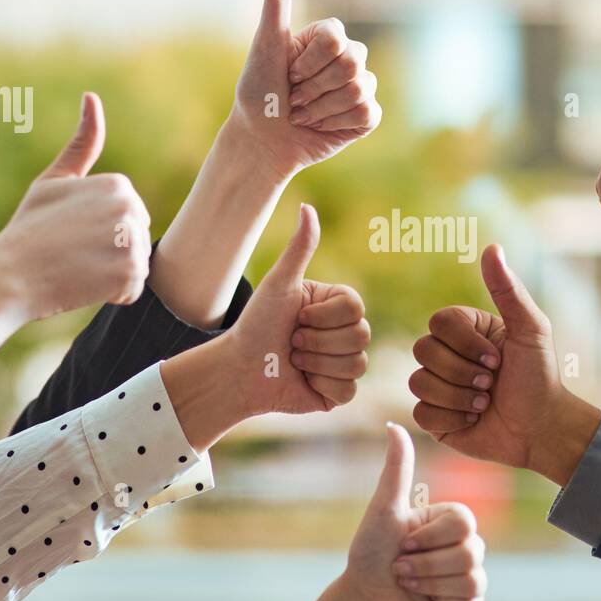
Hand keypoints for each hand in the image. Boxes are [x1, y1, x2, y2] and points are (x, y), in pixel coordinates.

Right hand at [0, 93, 151, 319]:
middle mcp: (130, 208)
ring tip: (79, 268)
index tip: (72, 231)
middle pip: (137, 239)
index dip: (101, 230)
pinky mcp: (128, 273)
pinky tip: (85, 285)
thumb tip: (92, 96)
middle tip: (74, 252)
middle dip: (111, 251)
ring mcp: (130, 241)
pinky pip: (134, 289)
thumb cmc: (29, 228)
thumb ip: (82, 144)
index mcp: (118, 185)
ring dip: (112, 274)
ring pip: (136, 264)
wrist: (8, 276)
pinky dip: (112, 294)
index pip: (129, 217)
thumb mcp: (55, 181)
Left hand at [223, 203, 370, 415]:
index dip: (323, 316)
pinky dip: (320, 385)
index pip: (356, 308)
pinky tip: (302, 380)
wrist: (240, 369)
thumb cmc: (257, 324)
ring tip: (293, 360)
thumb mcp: (279, 283)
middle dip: (316, 340)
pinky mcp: (339, 393)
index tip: (297, 316)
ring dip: (315, 363)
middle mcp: (346, 333)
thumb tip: (307, 206)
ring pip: (356, 364)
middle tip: (291, 340)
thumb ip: (299, 248)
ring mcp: (345, 364)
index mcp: (338, 306)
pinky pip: (348, 390)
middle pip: (360, 336)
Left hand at [224, 0, 379, 179]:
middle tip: (294, 98)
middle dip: (314, 87)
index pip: (337, 39)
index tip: (288, 73)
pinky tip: (320, 126)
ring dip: (321, 110)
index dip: (309, 62)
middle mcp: (349, 57)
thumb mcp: (265, 42)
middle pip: (352, 64)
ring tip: (303, 114)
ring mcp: (361, 86)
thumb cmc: (258, 91)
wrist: (262, 139)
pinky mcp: (366, 116)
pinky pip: (366, 113)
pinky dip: (336, 124)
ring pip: (358, 91)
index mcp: (328, 36)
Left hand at [341, 423, 485, 600]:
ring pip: (470, 581)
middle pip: (470, 553)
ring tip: (409, 583)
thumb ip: (397, 469)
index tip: (405, 542)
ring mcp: (471, 579)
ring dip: (428, 584)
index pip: (465, 521)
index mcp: (453, 521)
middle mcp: (468, 547)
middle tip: (402, 566)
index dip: (430, 537)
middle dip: (425, 564)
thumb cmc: (371, 551)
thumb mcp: (384, 508)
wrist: (365, 599)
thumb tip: (394, 424)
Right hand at [409, 245, 600, 485]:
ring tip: (484, 402)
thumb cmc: (539, 377)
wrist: (541, 429)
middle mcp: (446, 353)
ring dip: (459, 396)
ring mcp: (436, 385)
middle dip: (462, 371)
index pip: (438, 321)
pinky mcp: (432, 416)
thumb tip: (492, 247)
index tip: (497, 358)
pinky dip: (452, 418)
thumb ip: (508, 289)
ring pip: (418, 382)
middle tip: (491, 383)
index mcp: (466, 329)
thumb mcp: (531, 329)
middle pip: (422, 350)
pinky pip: (420, 413)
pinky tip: (473, 419)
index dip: (465, 343)